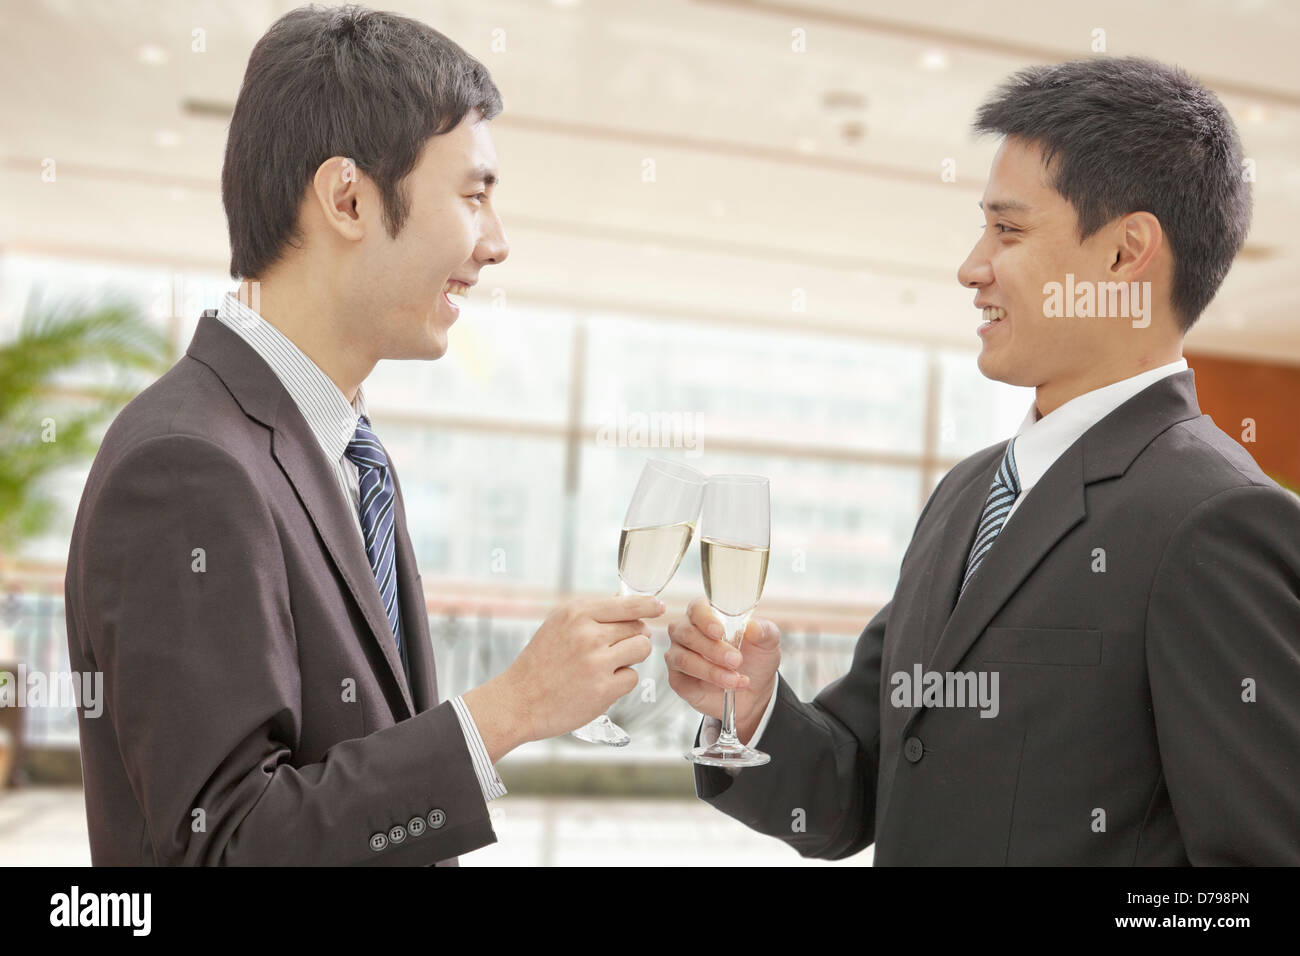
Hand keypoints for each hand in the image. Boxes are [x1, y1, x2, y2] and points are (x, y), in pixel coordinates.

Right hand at [501, 595, 661, 742]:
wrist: (518, 701)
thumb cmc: (539, 664)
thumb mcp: (558, 625)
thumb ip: (590, 615)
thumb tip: (628, 605)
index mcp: (576, 614)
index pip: (627, 603)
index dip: (648, 605)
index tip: (659, 607)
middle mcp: (588, 634)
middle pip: (638, 627)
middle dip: (634, 637)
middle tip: (615, 650)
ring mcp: (596, 662)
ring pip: (641, 649)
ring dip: (632, 658)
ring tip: (611, 666)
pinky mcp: (603, 689)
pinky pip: (633, 678)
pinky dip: (621, 682)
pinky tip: (600, 685)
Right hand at [665, 596, 780, 741]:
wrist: (755, 692)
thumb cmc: (755, 659)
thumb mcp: (767, 643)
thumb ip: (764, 631)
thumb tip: (753, 627)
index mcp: (706, 615)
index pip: (697, 608)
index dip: (705, 618)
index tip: (719, 631)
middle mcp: (687, 632)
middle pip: (686, 632)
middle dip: (712, 648)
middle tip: (736, 660)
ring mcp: (679, 654)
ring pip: (683, 657)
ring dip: (710, 669)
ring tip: (734, 678)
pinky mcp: (677, 678)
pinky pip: (682, 677)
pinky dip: (708, 681)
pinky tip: (729, 685)